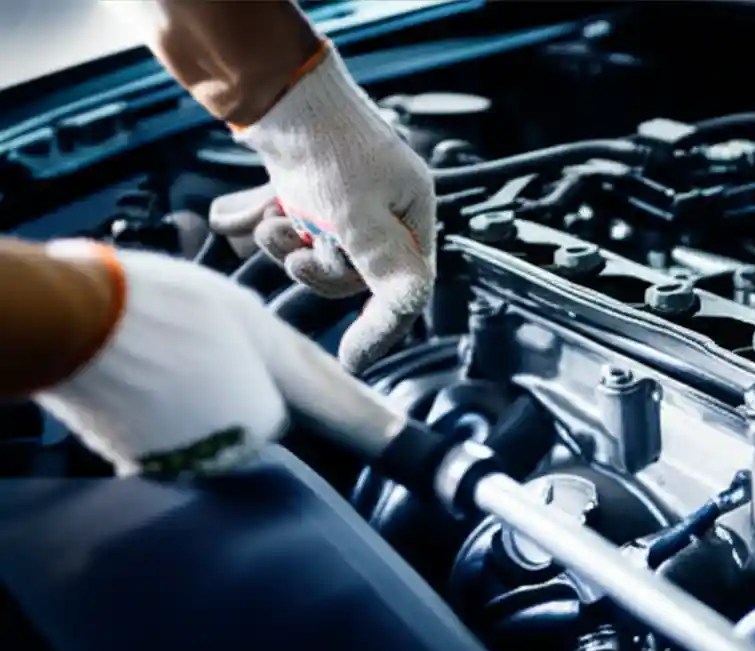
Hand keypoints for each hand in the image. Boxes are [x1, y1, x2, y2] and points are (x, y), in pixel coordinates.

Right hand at [34, 240, 402, 476]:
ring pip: (225, 434)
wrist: (76, 319)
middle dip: (254, 395)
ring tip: (178, 361)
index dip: (362, 429)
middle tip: (212, 353)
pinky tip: (156, 381)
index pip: (327, 425)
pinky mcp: (149, 467)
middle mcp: (234, 455)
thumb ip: (323, 381)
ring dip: (213, 405)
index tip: (447, 480)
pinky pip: (183, 444)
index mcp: (270, 416)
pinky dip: (176, 419)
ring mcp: (189, 464)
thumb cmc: (162, 309)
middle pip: (268, 426)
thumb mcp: (261, 328)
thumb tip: (378, 422)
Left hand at [233, 42, 435, 372]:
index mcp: (411, 213)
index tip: (350, 359)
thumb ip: (391, 281)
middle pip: (353, 274)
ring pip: (314, 251)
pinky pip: (285, 225)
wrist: (276, 92)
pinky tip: (248, 211)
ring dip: (284, 242)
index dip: (380, 327)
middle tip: (293, 248)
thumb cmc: (326, 151)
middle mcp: (381, 207)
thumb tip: (399, 327)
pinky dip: (263, 222)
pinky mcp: (304, 186)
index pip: (405, 288)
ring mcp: (341, 197)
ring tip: (271, 217)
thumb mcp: (365, 227)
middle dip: (314, 266)